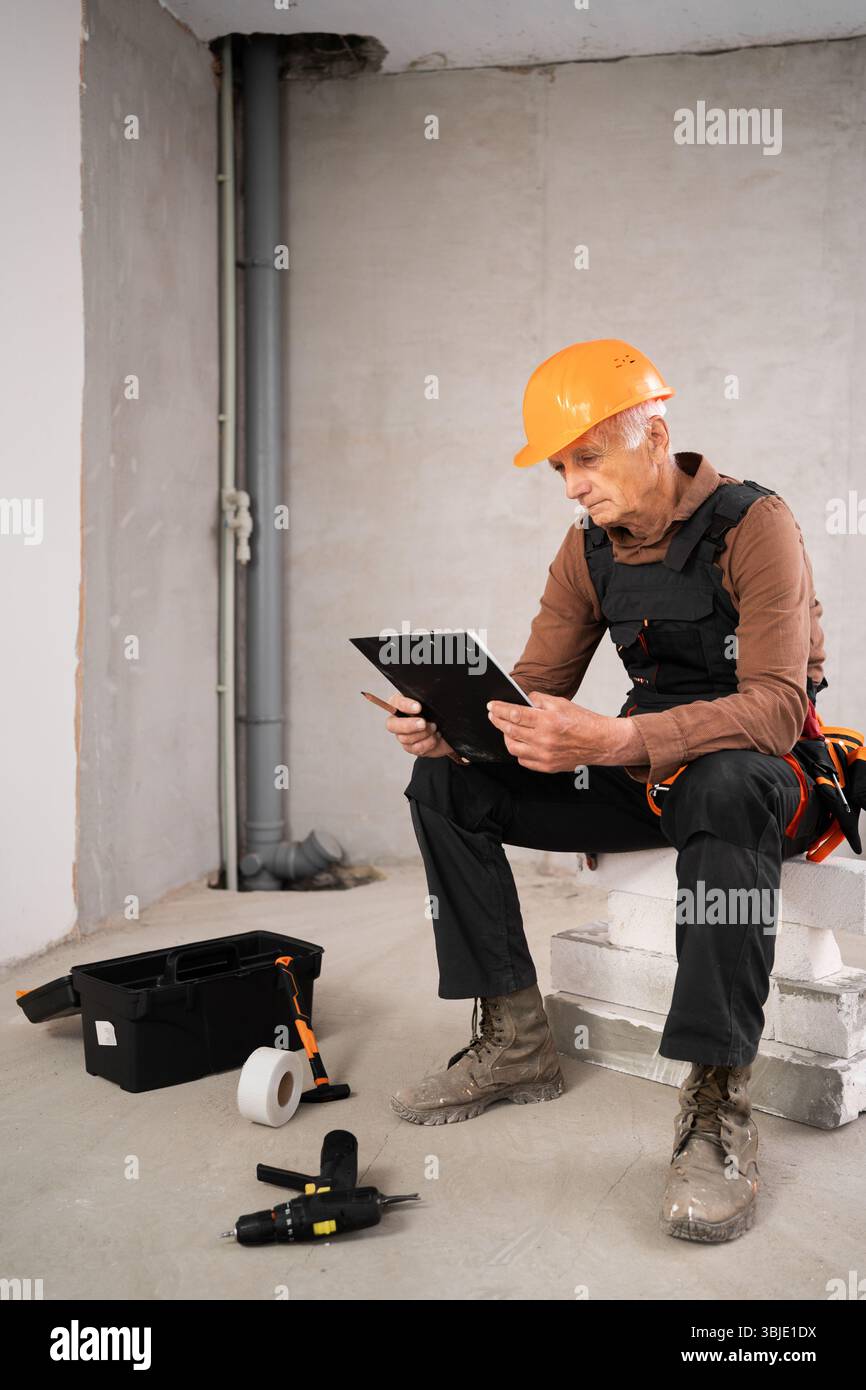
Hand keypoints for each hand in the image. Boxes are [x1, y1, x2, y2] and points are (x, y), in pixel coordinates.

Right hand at [385, 693, 458, 759]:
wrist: (446, 730)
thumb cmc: (437, 712)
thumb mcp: (433, 702)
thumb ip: (427, 698)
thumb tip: (432, 694)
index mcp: (400, 704)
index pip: (395, 703)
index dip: (405, 706)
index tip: (418, 707)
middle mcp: (398, 720)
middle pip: (392, 725)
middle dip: (409, 725)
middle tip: (424, 723)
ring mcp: (402, 735)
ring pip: (405, 738)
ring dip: (423, 734)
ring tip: (434, 728)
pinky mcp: (410, 747)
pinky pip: (415, 748)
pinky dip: (428, 743)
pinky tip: (435, 737)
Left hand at [486, 691, 643, 771]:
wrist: (601, 742)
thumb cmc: (583, 721)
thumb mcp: (561, 703)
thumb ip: (538, 700)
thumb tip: (521, 700)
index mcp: (548, 721)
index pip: (514, 714)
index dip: (499, 709)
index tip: (491, 706)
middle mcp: (544, 740)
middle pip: (510, 730)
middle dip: (498, 721)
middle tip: (493, 715)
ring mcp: (545, 755)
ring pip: (513, 747)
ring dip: (506, 736)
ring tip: (506, 728)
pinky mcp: (547, 767)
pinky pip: (523, 760)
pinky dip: (518, 750)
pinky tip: (520, 742)